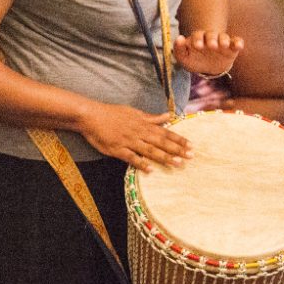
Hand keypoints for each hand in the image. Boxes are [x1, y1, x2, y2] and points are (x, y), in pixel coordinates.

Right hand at [78, 102, 192, 171]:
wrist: (91, 116)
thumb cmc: (113, 113)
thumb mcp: (134, 112)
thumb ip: (152, 117)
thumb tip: (168, 116)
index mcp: (143, 124)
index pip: (165, 132)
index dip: (179, 139)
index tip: (191, 145)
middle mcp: (138, 132)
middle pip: (161, 142)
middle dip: (176, 149)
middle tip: (191, 156)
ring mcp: (128, 141)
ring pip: (149, 150)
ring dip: (164, 157)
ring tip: (176, 164)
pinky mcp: (117, 149)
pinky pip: (131, 157)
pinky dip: (140, 163)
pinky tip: (150, 170)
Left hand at [174, 30, 242, 76]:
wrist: (209, 67)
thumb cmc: (194, 60)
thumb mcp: (184, 58)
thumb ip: (179, 49)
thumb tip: (179, 38)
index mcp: (198, 38)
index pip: (197, 35)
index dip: (197, 39)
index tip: (197, 46)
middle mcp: (210, 38)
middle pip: (211, 35)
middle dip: (211, 39)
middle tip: (212, 46)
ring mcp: (222, 42)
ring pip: (224, 37)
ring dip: (224, 40)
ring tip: (223, 45)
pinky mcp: (232, 47)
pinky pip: (236, 42)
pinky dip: (238, 42)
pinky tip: (239, 46)